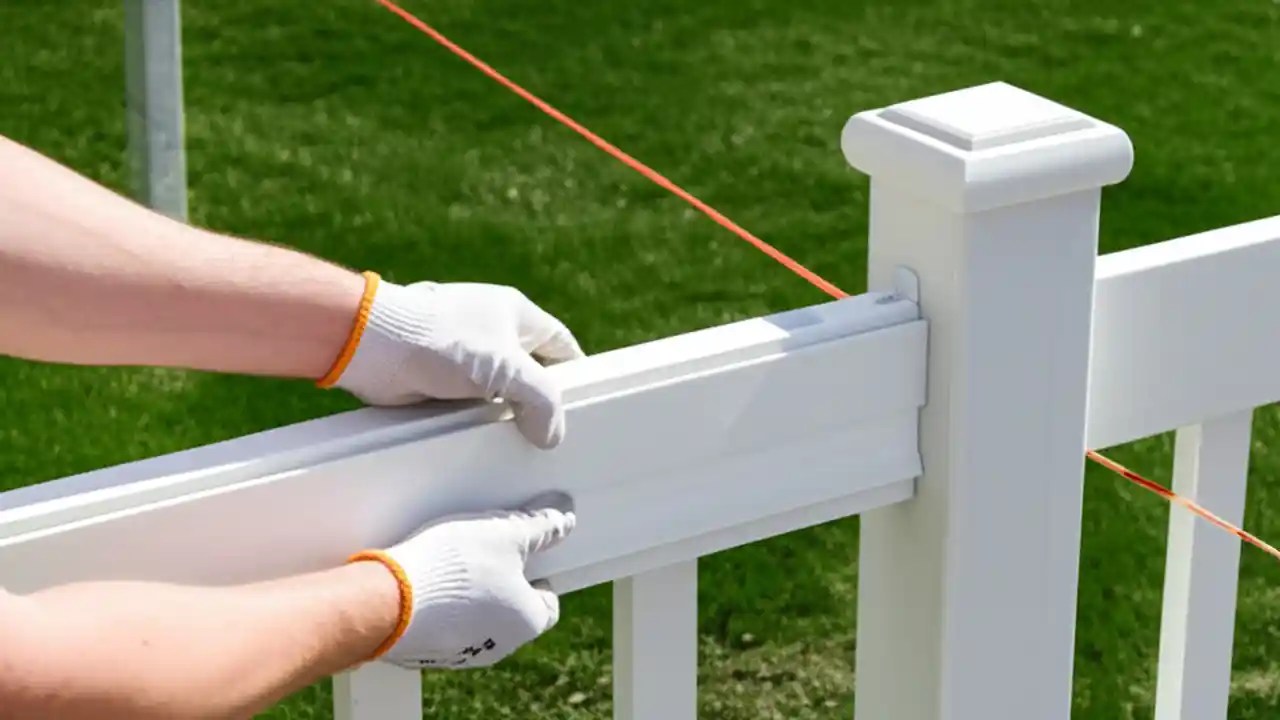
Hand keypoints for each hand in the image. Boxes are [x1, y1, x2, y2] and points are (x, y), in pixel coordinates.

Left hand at [327, 276, 584, 448]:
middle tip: (549, 436)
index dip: (573, 373)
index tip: (581, 405)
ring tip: (515, 448)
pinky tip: (479, 443)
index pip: (560, 344)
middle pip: (528, 370)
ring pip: (496, 391)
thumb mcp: (509, 369)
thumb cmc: (443, 341)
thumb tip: (551, 434)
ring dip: (502, 415)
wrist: (372, 345)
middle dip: (537, 402)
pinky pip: (465, 402)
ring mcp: (461, 351)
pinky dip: (472, 420)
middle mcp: (489, 327)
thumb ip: (542, 400)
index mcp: (514, 312)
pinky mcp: (434, 375)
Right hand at [351, 492, 575, 668]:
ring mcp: (458, 651)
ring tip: (456, 556)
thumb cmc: (455, 569)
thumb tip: (565, 520)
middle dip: (504, 578)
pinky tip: (429, 576)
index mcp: (526, 623)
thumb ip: (540, 527)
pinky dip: (442, 602)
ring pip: (476, 615)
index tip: (528, 551)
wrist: (386, 599)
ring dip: (471, 590)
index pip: (549, 601)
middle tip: (490, 547)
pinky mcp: (424, 648)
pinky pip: (442, 621)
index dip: (541, 572)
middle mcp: (496, 646)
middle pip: (511, 607)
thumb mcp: (506, 534)